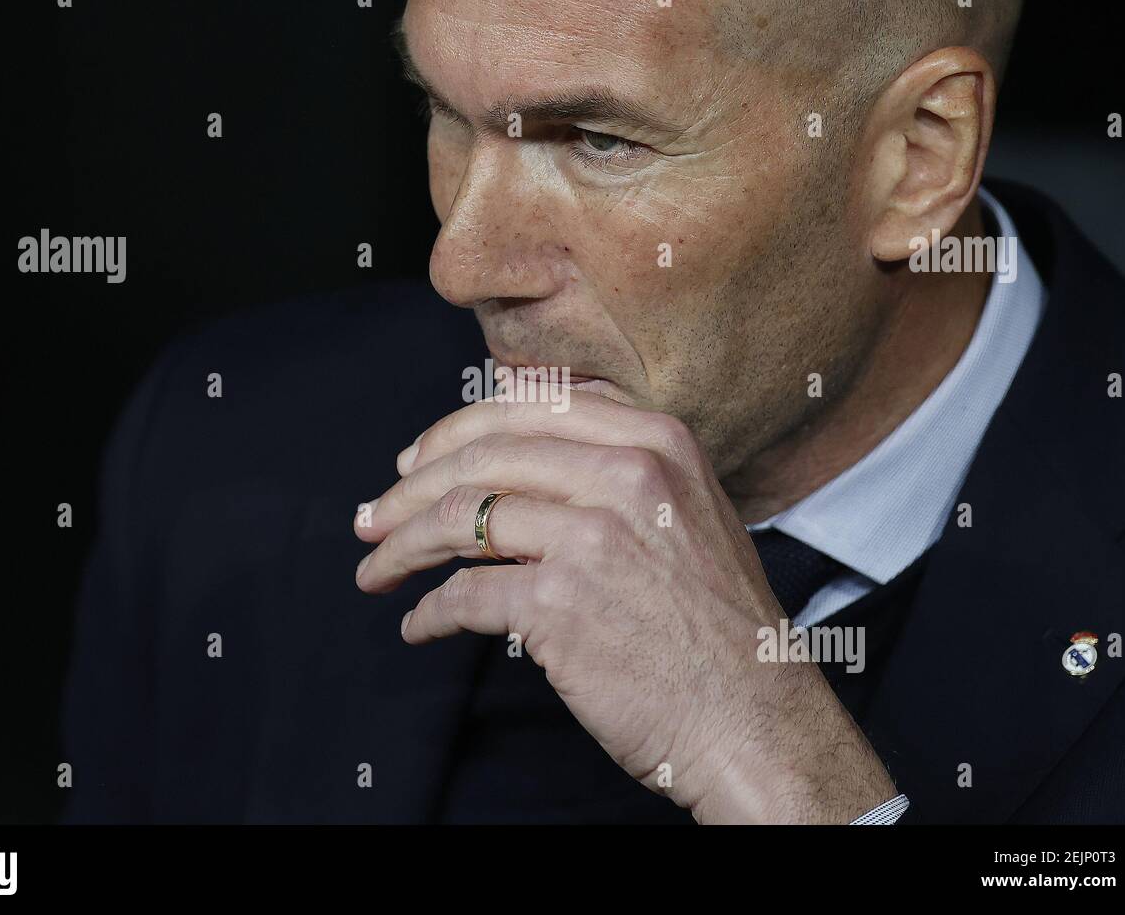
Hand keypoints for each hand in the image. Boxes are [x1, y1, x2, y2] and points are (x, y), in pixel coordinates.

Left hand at [353, 388, 895, 822]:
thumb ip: (612, 466)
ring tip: (375, 569)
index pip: (525, 405)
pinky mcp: (561, 605)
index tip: (414, 462)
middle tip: (371, 518)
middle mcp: (626, 474)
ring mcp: (592, 537)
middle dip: (407, 489)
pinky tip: (418, 623)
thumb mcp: (686, 511)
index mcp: (655, 440)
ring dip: (402, 546)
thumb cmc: (716, 624)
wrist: (754, 718)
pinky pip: (465, 594)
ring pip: (461, 517)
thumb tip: (508, 456)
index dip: (453, 430)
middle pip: (480, 456)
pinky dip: (428, 611)